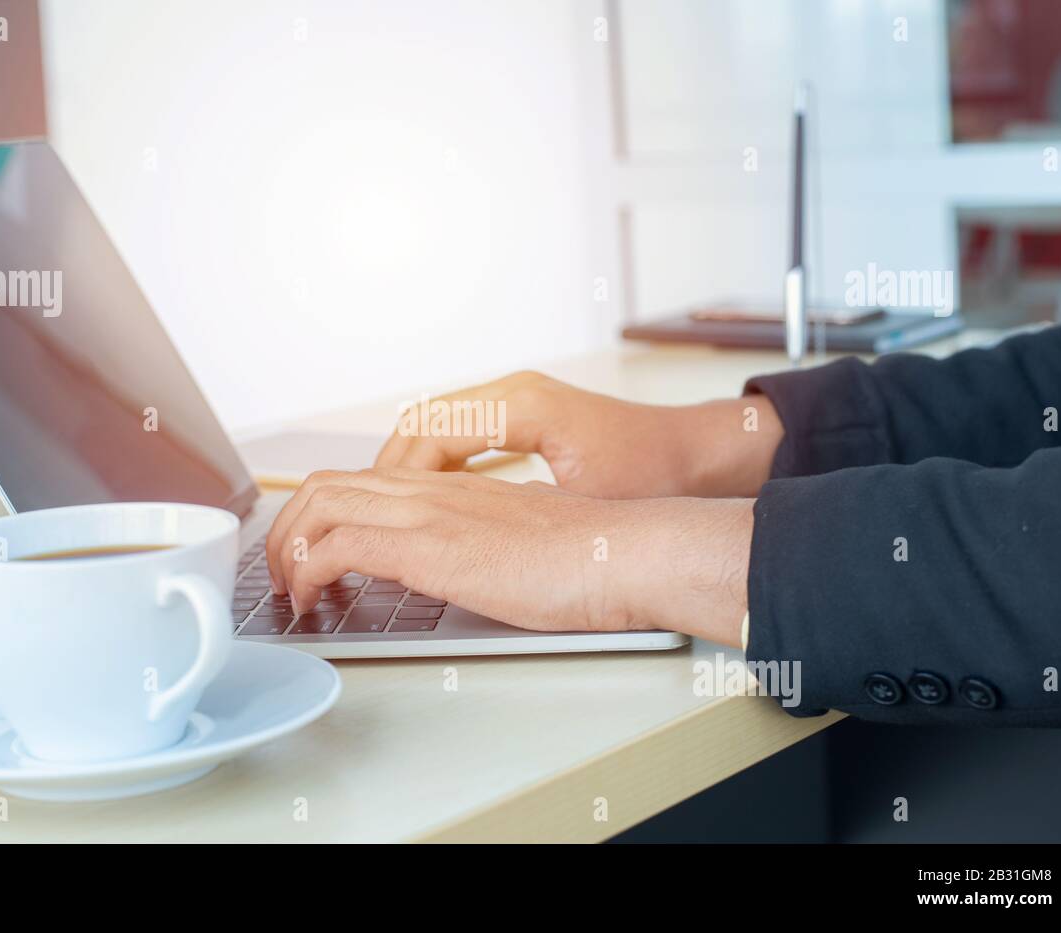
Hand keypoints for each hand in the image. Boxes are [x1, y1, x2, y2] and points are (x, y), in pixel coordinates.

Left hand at [265, 467, 753, 644]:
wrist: (624, 552)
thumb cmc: (588, 556)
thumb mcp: (517, 540)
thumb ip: (478, 542)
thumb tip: (460, 564)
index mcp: (449, 487)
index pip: (357, 480)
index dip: (319, 515)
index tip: (310, 558)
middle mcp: (429, 490)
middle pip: (323, 485)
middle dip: (287, 532)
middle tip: (285, 578)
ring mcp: (427, 512)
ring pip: (319, 504)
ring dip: (288, 550)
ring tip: (291, 594)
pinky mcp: (429, 546)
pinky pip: (337, 545)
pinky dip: (308, 572)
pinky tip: (315, 602)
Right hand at [375, 370, 783, 498]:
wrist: (699, 456)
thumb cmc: (655, 475)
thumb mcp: (583, 503)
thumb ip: (515, 510)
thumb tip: (454, 530)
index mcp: (522, 406)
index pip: (428, 431)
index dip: (394, 477)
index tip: (376, 515)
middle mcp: (512, 393)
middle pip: (419, 423)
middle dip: (385, 471)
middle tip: (361, 517)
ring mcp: (517, 402)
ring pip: (433, 427)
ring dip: (403, 469)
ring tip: (381, 514)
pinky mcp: (523, 418)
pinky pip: (456, 434)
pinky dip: (431, 465)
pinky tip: (424, 501)